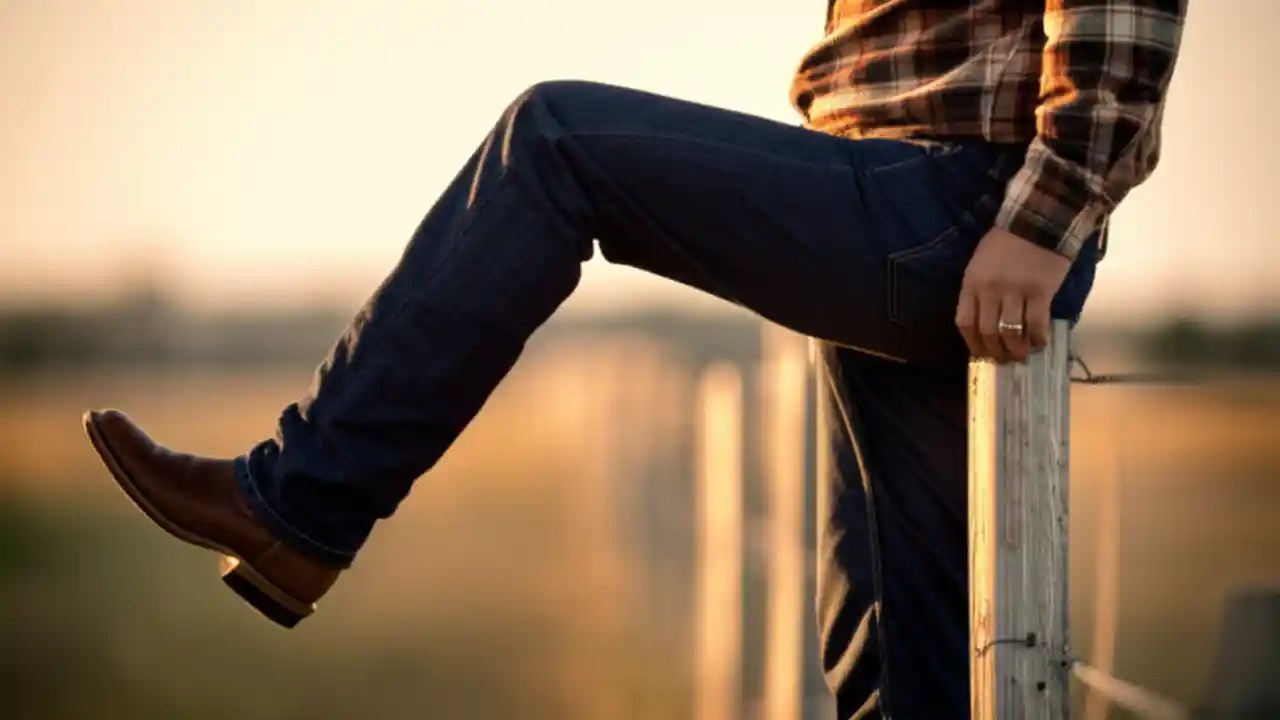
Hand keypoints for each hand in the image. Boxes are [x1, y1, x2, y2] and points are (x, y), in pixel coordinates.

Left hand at [955, 227, 1071, 363]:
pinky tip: (1040, 343)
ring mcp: (1015, 291)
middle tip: (1004, 360)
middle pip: (987, 332)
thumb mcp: (979, 264)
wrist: (1036, 221)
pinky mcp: (1040, 292)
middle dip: (995, 352)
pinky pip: (1036, 324)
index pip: (965, 323)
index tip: (981, 354)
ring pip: (1010, 333)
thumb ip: (977, 291)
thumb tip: (984, 323)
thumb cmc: (1006, 243)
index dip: (973, 344)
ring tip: (1021, 355)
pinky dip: (1037, 339)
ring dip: (1016, 350)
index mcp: (971, 283)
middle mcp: (989, 290)